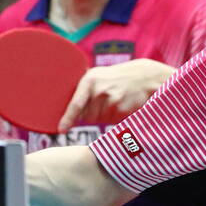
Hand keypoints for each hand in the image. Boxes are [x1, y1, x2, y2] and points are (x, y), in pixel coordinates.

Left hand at [57, 58, 173, 132]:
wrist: (143, 77)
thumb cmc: (116, 77)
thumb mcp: (97, 76)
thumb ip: (83, 90)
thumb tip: (66, 110)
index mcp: (89, 81)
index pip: (76, 104)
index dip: (68, 118)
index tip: (62, 129)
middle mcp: (99, 91)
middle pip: (88, 117)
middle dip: (93, 114)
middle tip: (103, 101)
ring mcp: (112, 101)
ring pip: (100, 120)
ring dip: (105, 115)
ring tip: (114, 100)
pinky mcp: (122, 110)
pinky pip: (111, 121)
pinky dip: (115, 117)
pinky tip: (122, 105)